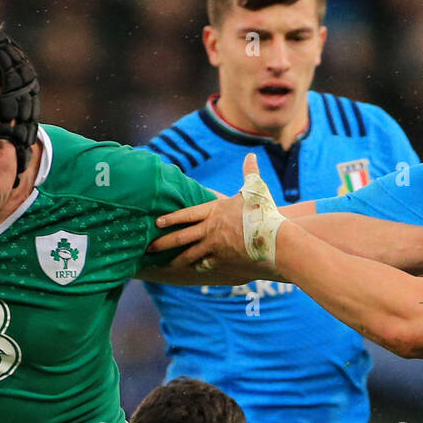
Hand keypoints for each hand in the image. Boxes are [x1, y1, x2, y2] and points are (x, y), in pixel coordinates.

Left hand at [149, 155, 272, 270]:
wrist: (275, 241)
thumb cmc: (265, 213)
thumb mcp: (256, 189)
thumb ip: (249, 173)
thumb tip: (252, 155)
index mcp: (214, 211)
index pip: (186, 214)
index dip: (170, 218)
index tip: (156, 222)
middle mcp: (210, 230)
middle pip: (180, 238)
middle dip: (162, 243)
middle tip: (147, 248)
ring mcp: (215, 247)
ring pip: (190, 255)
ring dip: (176, 259)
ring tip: (166, 264)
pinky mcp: (223, 261)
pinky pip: (205, 264)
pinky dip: (198, 265)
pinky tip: (192, 267)